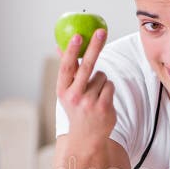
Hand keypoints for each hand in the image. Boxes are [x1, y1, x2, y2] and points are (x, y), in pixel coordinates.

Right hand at [56, 28, 115, 148]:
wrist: (86, 137)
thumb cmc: (76, 109)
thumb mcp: (67, 91)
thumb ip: (66, 70)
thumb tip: (59, 46)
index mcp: (62, 90)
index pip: (67, 67)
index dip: (71, 50)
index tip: (77, 35)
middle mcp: (74, 96)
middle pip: (87, 65)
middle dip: (94, 46)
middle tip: (102, 31)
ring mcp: (89, 102)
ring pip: (102, 76)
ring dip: (101, 81)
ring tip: (95, 94)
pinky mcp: (104, 107)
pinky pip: (110, 85)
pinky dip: (108, 88)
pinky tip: (103, 99)